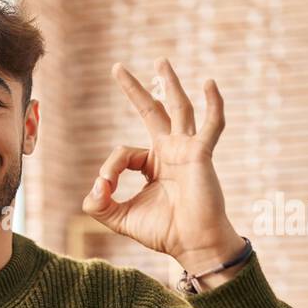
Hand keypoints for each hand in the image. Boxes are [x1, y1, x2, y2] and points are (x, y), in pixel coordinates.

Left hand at [82, 58, 245, 274]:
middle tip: (117, 68)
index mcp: (153, 164)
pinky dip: (214, 104)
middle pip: (152, 112)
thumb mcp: (121, 218)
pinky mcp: (202, 155)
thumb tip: (93, 189)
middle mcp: (170, 152)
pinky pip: (212, 125)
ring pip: (178, 109)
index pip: (123, 152)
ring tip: (160, 62)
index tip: (105, 189)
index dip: (110, 169)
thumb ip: (100, 205)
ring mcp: (188, 150)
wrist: (193, 245)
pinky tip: (209, 83)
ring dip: (169, 85)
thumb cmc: (164, 232)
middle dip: (136, 90)